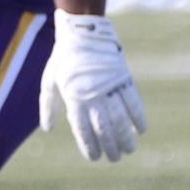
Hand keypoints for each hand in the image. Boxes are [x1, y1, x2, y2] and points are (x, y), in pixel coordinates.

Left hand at [38, 10, 147, 162]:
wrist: (83, 31)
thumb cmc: (63, 58)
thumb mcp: (49, 80)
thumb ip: (48, 106)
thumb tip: (47, 129)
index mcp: (73, 99)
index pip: (83, 130)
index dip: (90, 146)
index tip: (95, 157)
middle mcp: (93, 96)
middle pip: (104, 129)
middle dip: (110, 146)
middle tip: (114, 158)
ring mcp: (110, 87)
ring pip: (121, 119)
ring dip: (126, 137)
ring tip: (129, 150)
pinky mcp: (123, 78)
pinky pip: (134, 102)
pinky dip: (139, 117)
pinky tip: (142, 130)